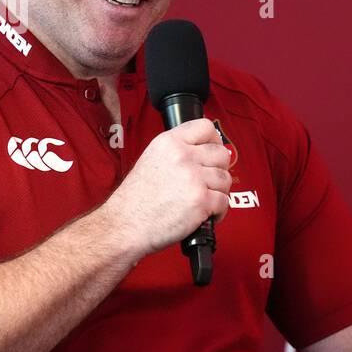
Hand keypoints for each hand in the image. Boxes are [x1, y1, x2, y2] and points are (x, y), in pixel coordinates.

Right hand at [101, 118, 231, 257]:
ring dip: (219, 192)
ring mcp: (193, 178)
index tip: (214, 151)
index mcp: (169, 142)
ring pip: (225, 179)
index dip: (215, 140)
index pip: (205, 127)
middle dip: (219, 170)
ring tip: (205, 200)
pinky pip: (225, 201)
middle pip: (221, 154)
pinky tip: (206, 214)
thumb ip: (177, 151)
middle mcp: (182, 156)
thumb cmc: (136, 199)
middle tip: (208, 182)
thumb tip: (205, 151)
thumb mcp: (152, 159)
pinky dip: (219, 211)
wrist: (125, 224)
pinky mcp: (200, 200)